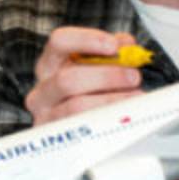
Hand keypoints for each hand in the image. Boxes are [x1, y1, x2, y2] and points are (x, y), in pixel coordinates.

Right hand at [24, 27, 143, 124]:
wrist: (75, 133)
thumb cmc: (88, 93)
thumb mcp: (98, 69)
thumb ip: (113, 53)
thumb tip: (127, 46)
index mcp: (51, 64)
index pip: (59, 42)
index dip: (87, 40)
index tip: (114, 46)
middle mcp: (43, 89)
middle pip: (68, 79)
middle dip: (106, 76)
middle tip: (133, 76)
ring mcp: (47, 116)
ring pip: (77, 107)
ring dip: (111, 101)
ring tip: (135, 97)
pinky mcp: (58, 139)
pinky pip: (85, 129)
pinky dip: (110, 121)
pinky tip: (126, 116)